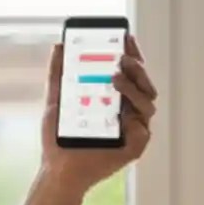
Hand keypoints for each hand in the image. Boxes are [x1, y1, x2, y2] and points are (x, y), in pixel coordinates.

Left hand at [39, 33, 157, 194]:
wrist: (57, 168)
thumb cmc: (58, 137)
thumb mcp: (56, 100)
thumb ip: (58, 74)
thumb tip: (59, 45)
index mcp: (114, 99)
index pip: (129, 71)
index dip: (131, 53)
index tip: (126, 36)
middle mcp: (127, 111)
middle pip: (143, 84)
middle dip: (137, 67)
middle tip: (122, 56)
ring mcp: (134, 129)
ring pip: (147, 102)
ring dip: (135, 87)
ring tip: (116, 77)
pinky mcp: (135, 147)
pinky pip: (143, 129)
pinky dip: (134, 117)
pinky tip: (123, 112)